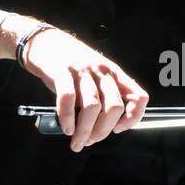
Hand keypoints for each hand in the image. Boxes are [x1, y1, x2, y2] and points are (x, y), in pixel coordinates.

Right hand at [23, 29, 148, 151]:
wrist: (45, 42)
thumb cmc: (70, 65)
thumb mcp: (94, 77)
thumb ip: (103, 97)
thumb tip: (103, 129)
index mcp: (115, 74)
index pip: (139, 96)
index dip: (133, 117)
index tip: (118, 129)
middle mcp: (102, 71)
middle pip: (114, 107)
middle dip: (103, 131)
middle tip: (90, 141)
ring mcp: (82, 70)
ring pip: (92, 107)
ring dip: (84, 130)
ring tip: (77, 140)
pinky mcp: (62, 71)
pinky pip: (68, 99)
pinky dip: (67, 118)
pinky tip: (67, 128)